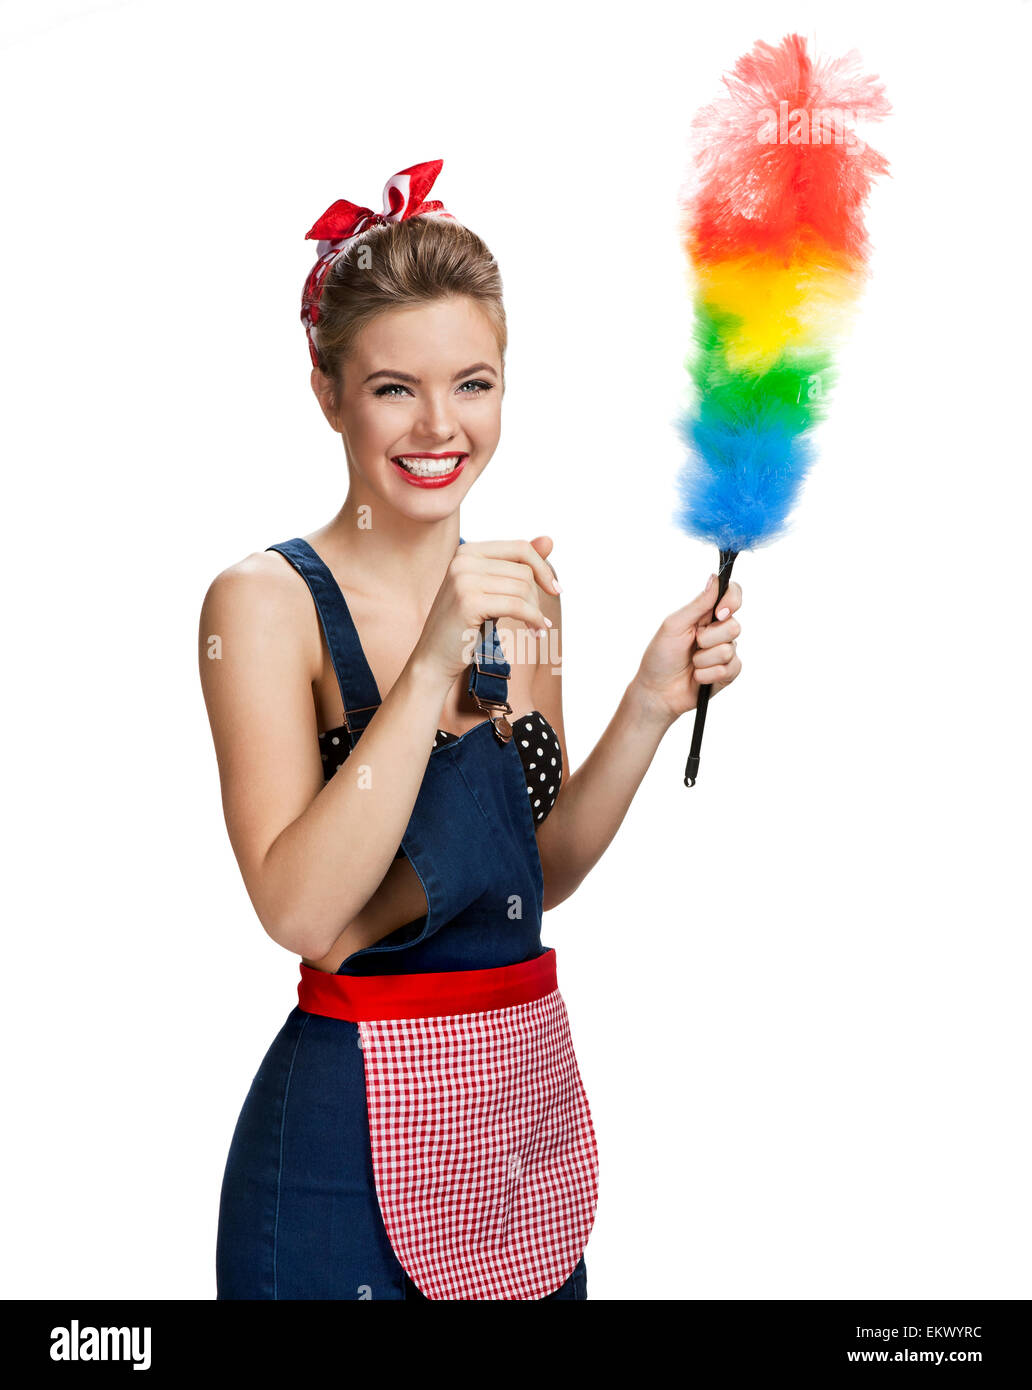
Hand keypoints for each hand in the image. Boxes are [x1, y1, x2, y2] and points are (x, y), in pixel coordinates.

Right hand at [410, 537, 561, 683]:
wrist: (434, 658)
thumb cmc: (465, 625)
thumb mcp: (492, 591)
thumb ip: (517, 566)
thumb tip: (549, 539)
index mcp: (467, 551)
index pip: (519, 547)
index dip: (543, 568)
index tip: (555, 590)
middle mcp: (463, 559)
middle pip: (523, 570)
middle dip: (537, 597)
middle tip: (537, 621)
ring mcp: (463, 579)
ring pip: (523, 588)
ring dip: (536, 612)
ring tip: (537, 629)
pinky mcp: (468, 601)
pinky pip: (517, 606)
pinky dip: (533, 620)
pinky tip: (536, 632)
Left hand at [633, 573, 742, 722]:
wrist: (657, 691)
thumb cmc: (660, 656)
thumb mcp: (674, 625)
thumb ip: (698, 603)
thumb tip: (715, 577)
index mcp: (706, 614)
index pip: (732, 594)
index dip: (732, 600)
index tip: (719, 613)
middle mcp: (719, 630)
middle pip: (734, 625)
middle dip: (708, 638)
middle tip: (692, 644)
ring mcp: (725, 652)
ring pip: (729, 649)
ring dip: (704, 659)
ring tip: (691, 663)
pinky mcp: (728, 673)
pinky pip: (730, 669)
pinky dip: (708, 674)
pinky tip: (697, 676)